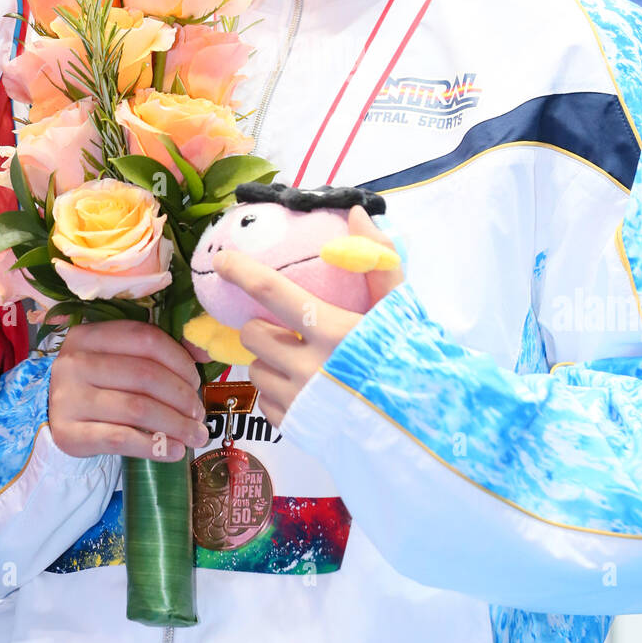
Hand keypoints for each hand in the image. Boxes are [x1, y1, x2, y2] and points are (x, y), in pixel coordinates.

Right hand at [49, 319, 210, 460]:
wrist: (58, 419)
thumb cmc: (99, 386)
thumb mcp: (119, 360)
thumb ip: (156, 352)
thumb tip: (203, 353)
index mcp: (90, 335)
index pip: (146, 339)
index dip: (180, 361)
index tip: (196, 382)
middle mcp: (75, 362)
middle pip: (145, 375)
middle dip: (182, 397)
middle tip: (199, 414)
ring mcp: (68, 398)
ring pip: (137, 408)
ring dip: (176, 425)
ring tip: (195, 435)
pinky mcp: (68, 433)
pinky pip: (120, 439)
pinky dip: (154, 446)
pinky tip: (174, 452)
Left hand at [183, 206, 403, 426]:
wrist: (420, 428)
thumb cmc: (409, 361)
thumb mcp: (399, 308)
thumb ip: (378, 260)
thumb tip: (356, 214)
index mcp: (331, 330)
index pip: (272, 293)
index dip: (242, 272)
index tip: (221, 261)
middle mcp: (308, 366)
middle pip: (253, 334)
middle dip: (263, 327)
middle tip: (289, 329)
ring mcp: (298, 400)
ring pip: (255, 368)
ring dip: (270, 361)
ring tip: (302, 362)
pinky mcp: (293, 427)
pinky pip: (265, 400)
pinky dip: (278, 391)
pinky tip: (306, 390)